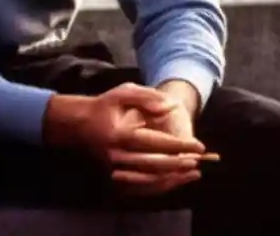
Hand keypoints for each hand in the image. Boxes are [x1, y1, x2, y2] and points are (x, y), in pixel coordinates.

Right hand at [42, 83, 204, 185]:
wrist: (79, 124)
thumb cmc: (105, 106)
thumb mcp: (124, 92)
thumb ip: (147, 97)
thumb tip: (170, 107)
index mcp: (120, 134)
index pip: (156, 143)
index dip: (180, 145)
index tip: (199, 145)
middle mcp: (117, 155)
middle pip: (155, 165)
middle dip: (179, 164)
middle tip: (198, 160)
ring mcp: (115, 169)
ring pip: (149, 180)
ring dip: (174, 178)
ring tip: (194, 173)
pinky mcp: (114, 177)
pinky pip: (141, 188)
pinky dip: (161, 186)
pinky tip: (176, 181)